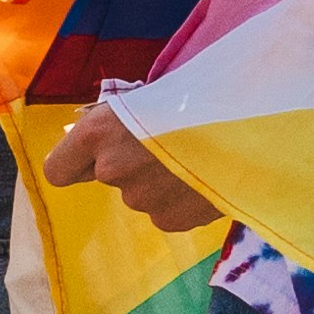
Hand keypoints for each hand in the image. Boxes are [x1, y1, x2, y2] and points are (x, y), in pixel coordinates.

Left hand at [41, 100, 220, 231]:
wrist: (255, 123)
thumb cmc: (202, 92)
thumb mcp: (151, 95)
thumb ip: (123, 122)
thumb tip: (109, 137)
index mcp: (99, 133)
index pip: (58, 170)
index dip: (76, 162)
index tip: (94, 154)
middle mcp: (111, 171)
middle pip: (106, 176)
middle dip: (129, 164)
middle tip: (164, 144)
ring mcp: (141, 201)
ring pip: (141, 194)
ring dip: (159, 181)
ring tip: (195, 157)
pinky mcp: (171, 221)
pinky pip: (167, 211)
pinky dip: (182, 199)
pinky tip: (206, 177)